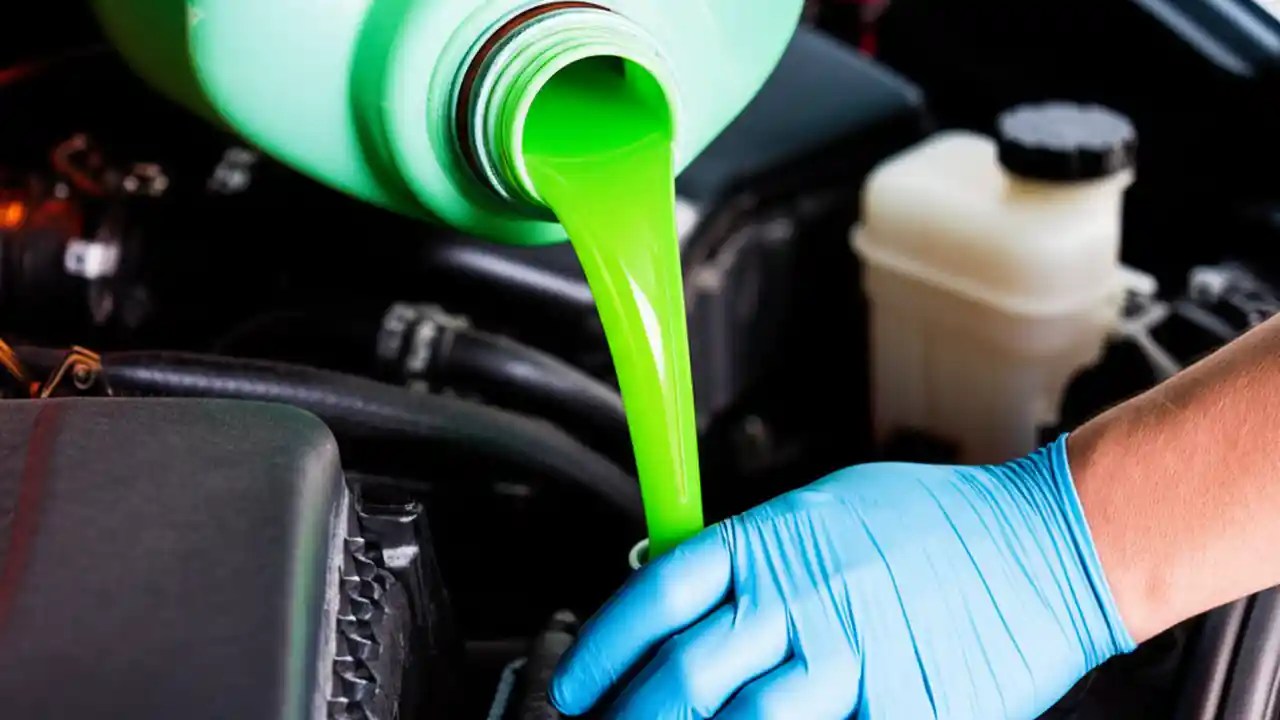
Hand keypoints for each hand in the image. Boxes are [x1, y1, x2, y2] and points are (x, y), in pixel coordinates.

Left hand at [549, 436, 1134, 718]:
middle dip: (633, 715)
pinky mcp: (900, 706)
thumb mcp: (828, 509)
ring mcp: (850, 657)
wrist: (1044, 544)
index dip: (604, 646)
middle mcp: (801, 597)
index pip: (659, 594)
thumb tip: (686, 587)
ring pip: (744, 719)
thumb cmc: (939, 525)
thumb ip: (756, 552)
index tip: (577, 684)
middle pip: (685, 671)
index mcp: (775, 540)